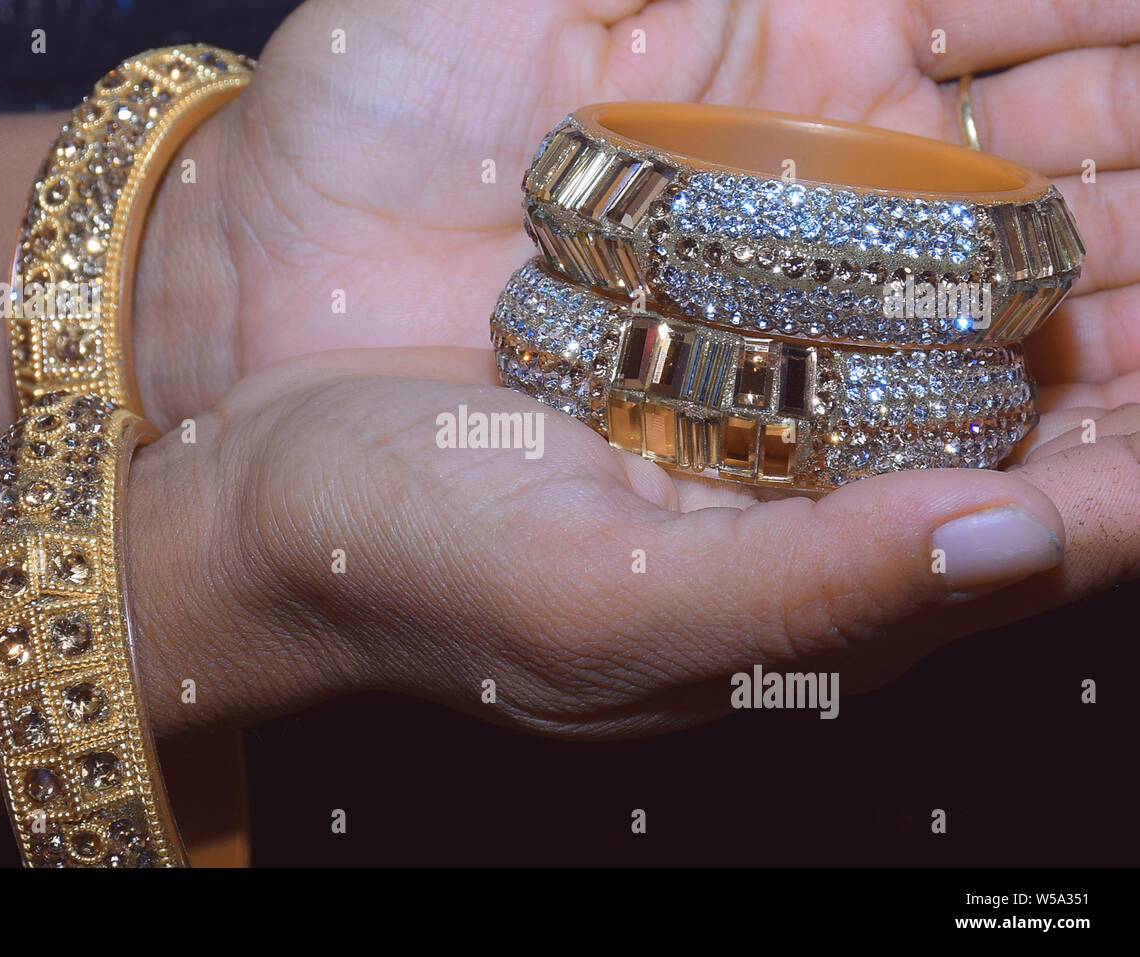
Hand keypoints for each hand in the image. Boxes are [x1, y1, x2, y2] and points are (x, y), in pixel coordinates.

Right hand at [128, 0, 1139, 635]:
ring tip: (1130, 94)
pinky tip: (973, 62)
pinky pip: (846, 192)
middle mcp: (821, 456)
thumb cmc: (419, 567)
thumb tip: (1023, 536)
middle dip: (1135, 277)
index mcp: (830, 569)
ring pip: (968, 259)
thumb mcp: (610, 608)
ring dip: (1064, 176)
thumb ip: (817, 594)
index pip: (1068, 510)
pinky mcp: (686, 263)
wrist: (261, 468)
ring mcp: (762, 348)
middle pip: (1049, 371)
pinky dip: (930, 122)